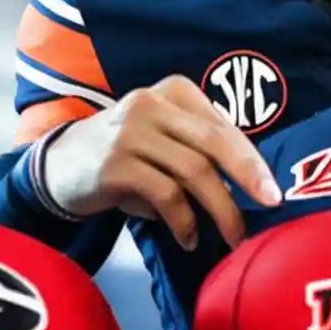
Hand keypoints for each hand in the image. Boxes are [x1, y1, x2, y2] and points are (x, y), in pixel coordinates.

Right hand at [42, 74, 280, 250]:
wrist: (57, 166)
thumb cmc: (126, 154)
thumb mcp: (163, 138)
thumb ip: (201, 149)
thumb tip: (251, 183)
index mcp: (174, 92)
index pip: (223, 126)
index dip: (252, 159)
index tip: (273, 189)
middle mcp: (152, 102)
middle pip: (214, 142)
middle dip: (248, 176)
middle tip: (270, 205)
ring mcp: (131, 131)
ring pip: (194, 171)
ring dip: (219, 209)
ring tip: (230, 236)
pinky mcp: (114, 163)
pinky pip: (165, 194)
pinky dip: (184, 221)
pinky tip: (188, 237)